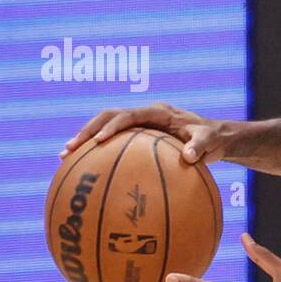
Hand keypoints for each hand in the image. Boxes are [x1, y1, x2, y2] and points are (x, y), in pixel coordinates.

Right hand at [62, 102, 230, 162]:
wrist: (215, 137)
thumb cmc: (213, 139)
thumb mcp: (211, 142)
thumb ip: (200, 147)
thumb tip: (189, 157)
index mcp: (158, 112)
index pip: (129, 115)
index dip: (112, 126)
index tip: (99, 141)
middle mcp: (144, 114)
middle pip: (107, 117)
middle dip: (87, 131)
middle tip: (70, 148)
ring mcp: (139, 124)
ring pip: (105, 127)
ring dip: (86, 139)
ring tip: (65, 157)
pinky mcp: (137, 135)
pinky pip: (114, 141)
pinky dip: (98, 152)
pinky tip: (84, 169)